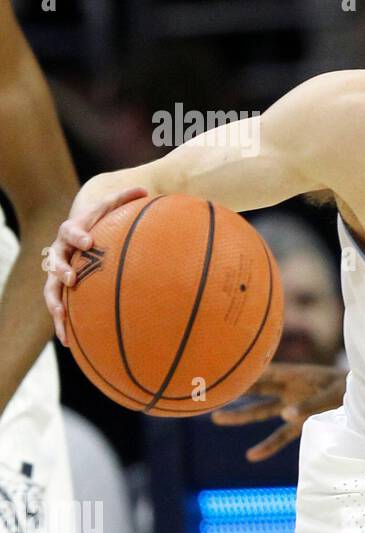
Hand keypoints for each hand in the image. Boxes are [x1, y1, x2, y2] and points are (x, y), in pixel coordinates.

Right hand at [42, 186, 148, 345]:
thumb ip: (125, 199)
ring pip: (51, 290)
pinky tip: (68, 343)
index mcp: (73, 232)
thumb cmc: (101, 220)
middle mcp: (60, 252)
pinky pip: (59, 308)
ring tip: (62, 319)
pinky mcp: (61, 290)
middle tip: (71, 278)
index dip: (78, 235)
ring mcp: (58, 273)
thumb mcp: (111, 208)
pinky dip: (62, 324)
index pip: (71, 231)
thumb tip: (145, 189)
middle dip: (61, 269)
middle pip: (55, 261)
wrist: (80, 233)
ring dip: (55, 304)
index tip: (89, 242)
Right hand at [212, 362, 346, 461]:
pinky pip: (282, 436)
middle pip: (255, 391)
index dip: (239, 373)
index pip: (261, 374)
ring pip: (262, 411)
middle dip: (232, 391)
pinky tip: (252, 456)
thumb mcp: (331, 396)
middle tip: (205, 392)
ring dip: (241, 416)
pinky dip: (268, 445)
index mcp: (294, 376)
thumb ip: (308, 406)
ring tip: (216, 418)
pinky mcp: (302, 421)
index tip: (216, 372)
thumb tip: (285, 416)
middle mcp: (289, 389)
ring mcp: (293, 405)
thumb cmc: (349, 388)